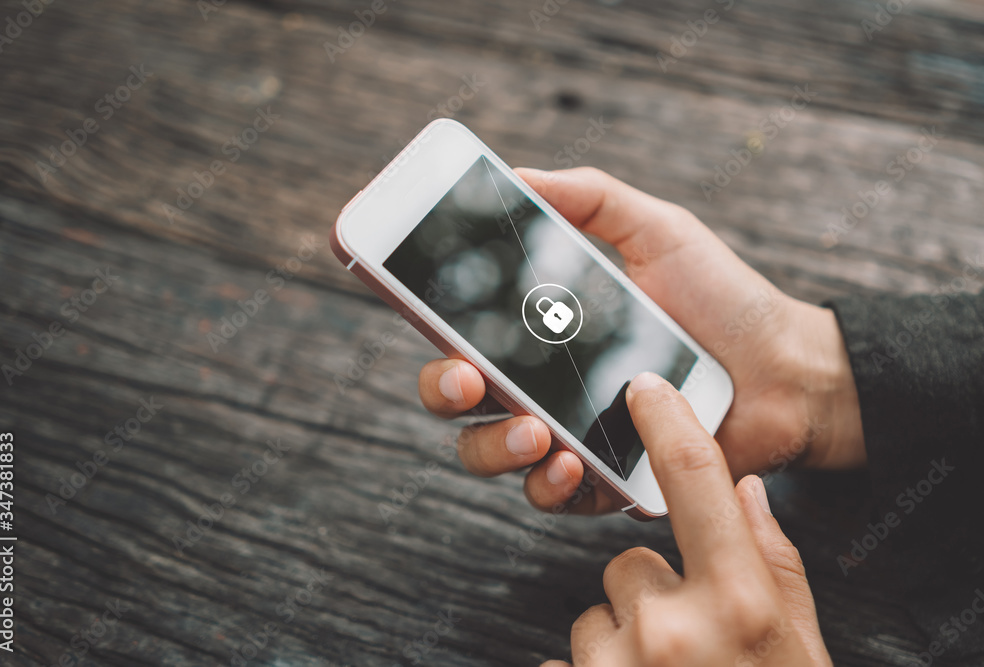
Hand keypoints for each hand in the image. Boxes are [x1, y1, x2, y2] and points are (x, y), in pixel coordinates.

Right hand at [418, 167, 864, 513]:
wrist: (788, 370)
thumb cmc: (722, 298)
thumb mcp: (655, 230)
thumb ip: (589, 199)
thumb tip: (516, 173)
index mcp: (540, 328)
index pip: (460, 328)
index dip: (425, 320)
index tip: (404, 298)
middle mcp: (540, 384)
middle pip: (454, 397)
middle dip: (443, 389)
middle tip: (468, 376)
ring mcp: (567, 435)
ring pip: (488, 454)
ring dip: (493, 446)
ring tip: (535, 429)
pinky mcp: (602, 481)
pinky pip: (552, 496)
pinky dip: (550, 486)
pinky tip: (573, 464)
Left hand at [541, 372, 831, 666]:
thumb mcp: (798, 640)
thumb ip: (773, 559)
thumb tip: (745, 491)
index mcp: (737, 602)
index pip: (695, 480)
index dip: (667, 424)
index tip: (646, 390)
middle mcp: (670, 630)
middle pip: (628, 564)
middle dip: (652, 593)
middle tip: (690, 642)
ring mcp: (614, 666)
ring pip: (596, 615)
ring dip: (624, 641)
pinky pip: (564, 662)